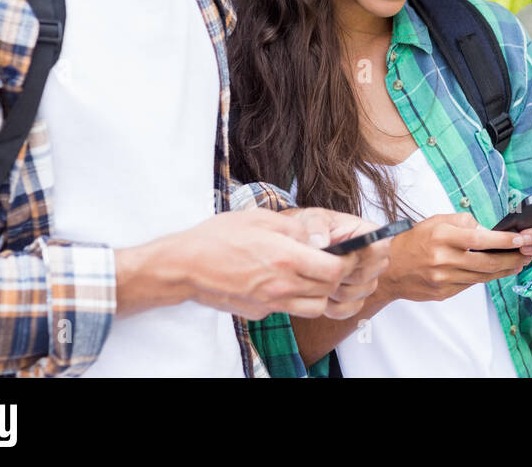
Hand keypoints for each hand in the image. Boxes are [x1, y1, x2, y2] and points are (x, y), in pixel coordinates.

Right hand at [172, 208, 352, 320]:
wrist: (185, 265)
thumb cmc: (219, 236)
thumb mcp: (261, 218)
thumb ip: (294, 229)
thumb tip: (316, 239)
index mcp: (286, 258)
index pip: (335, 270)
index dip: (346, 262)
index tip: (345, 253)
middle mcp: (282, 286)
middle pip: (328, 290)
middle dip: (336, 277)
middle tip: (331, 262)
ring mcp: (270, 303)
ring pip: (313, 307)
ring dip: (319, 293)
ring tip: (309, 275)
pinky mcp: (259, 313)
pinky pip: (288, 310)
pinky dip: (293, 299)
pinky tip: (282, 281)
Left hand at [284, 208, 392, 318]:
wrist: (304, 245)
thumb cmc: (312, 229)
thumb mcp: (312, 218)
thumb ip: (315, 227)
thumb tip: (319, 243)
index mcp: (370, 235)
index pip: (381, 247)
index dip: (362, 254)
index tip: (342, 252)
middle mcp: (375, 260)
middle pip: (367, 275)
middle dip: (340, 273)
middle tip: (321, 265)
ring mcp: (367, 282)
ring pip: (356, 294)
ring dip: (333, 289)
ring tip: (317, 276)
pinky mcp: (356, 300)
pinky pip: (348, 310)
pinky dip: (331, 305)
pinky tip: (320, 291)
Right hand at [379, 212, 530, 302]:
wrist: (389, 270)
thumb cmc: (414, 240)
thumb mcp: (436, 221)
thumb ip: (463, 222)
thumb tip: (486, 230)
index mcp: (442, 237)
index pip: (480, 239)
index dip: (504, 240)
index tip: (520, 239)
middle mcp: (443, 259)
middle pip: (486, 262)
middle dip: (511, 259)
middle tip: (527, 254)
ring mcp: (443, 279)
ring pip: (482, 276)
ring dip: (503, 271)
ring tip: (517, 264)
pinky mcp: (443, 293)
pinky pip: (470, 285)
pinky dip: (485, 278)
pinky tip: (495, 272)